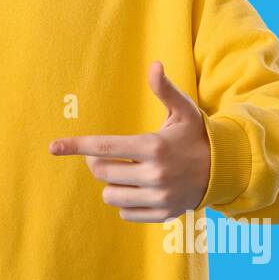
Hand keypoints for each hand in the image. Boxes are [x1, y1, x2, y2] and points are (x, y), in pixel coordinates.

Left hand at [48, 60, 210, 221]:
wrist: (226, 170)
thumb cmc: (197, 135)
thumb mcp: (184, 110)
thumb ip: (165, 90)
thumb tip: (154, 65)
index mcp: (153, 147)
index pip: (103, 148)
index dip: (75, 146)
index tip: (53, 146)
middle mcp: (154, 174)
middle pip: (102, 172)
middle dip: (99, 162)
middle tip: (111, 154)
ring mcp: (158, 197)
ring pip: (110, 195)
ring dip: (113, 183)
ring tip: (130, 172)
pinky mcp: (162, 214)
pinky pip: (125, 212)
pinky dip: (127, 201)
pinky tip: (140, 188)